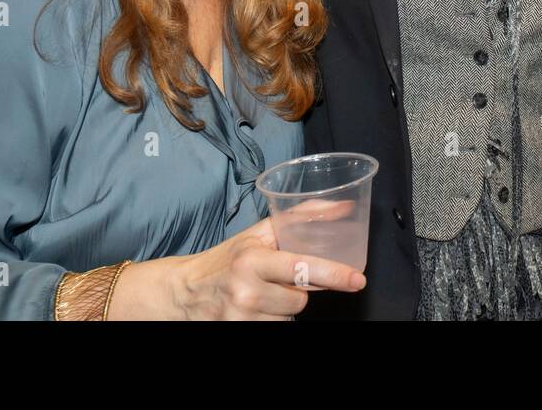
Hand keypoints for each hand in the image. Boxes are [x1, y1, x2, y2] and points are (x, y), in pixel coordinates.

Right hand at [108, 217, 364, 319]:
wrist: (184, 293)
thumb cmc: (226, 259)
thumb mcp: (258, 234)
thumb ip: (301, 217)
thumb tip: (343, 207)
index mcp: (251, 260)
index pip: (300, 268)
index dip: (333, 274)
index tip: (357, 280)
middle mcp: (245, 291)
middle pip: (300, 299)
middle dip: (295, 290)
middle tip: (275, 280)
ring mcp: (241, 319)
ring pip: (291, 318)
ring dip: (283, 308)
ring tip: (262, 294)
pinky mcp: (238, 334)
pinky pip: (277, 331)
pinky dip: (272, 320)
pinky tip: (256, 310)